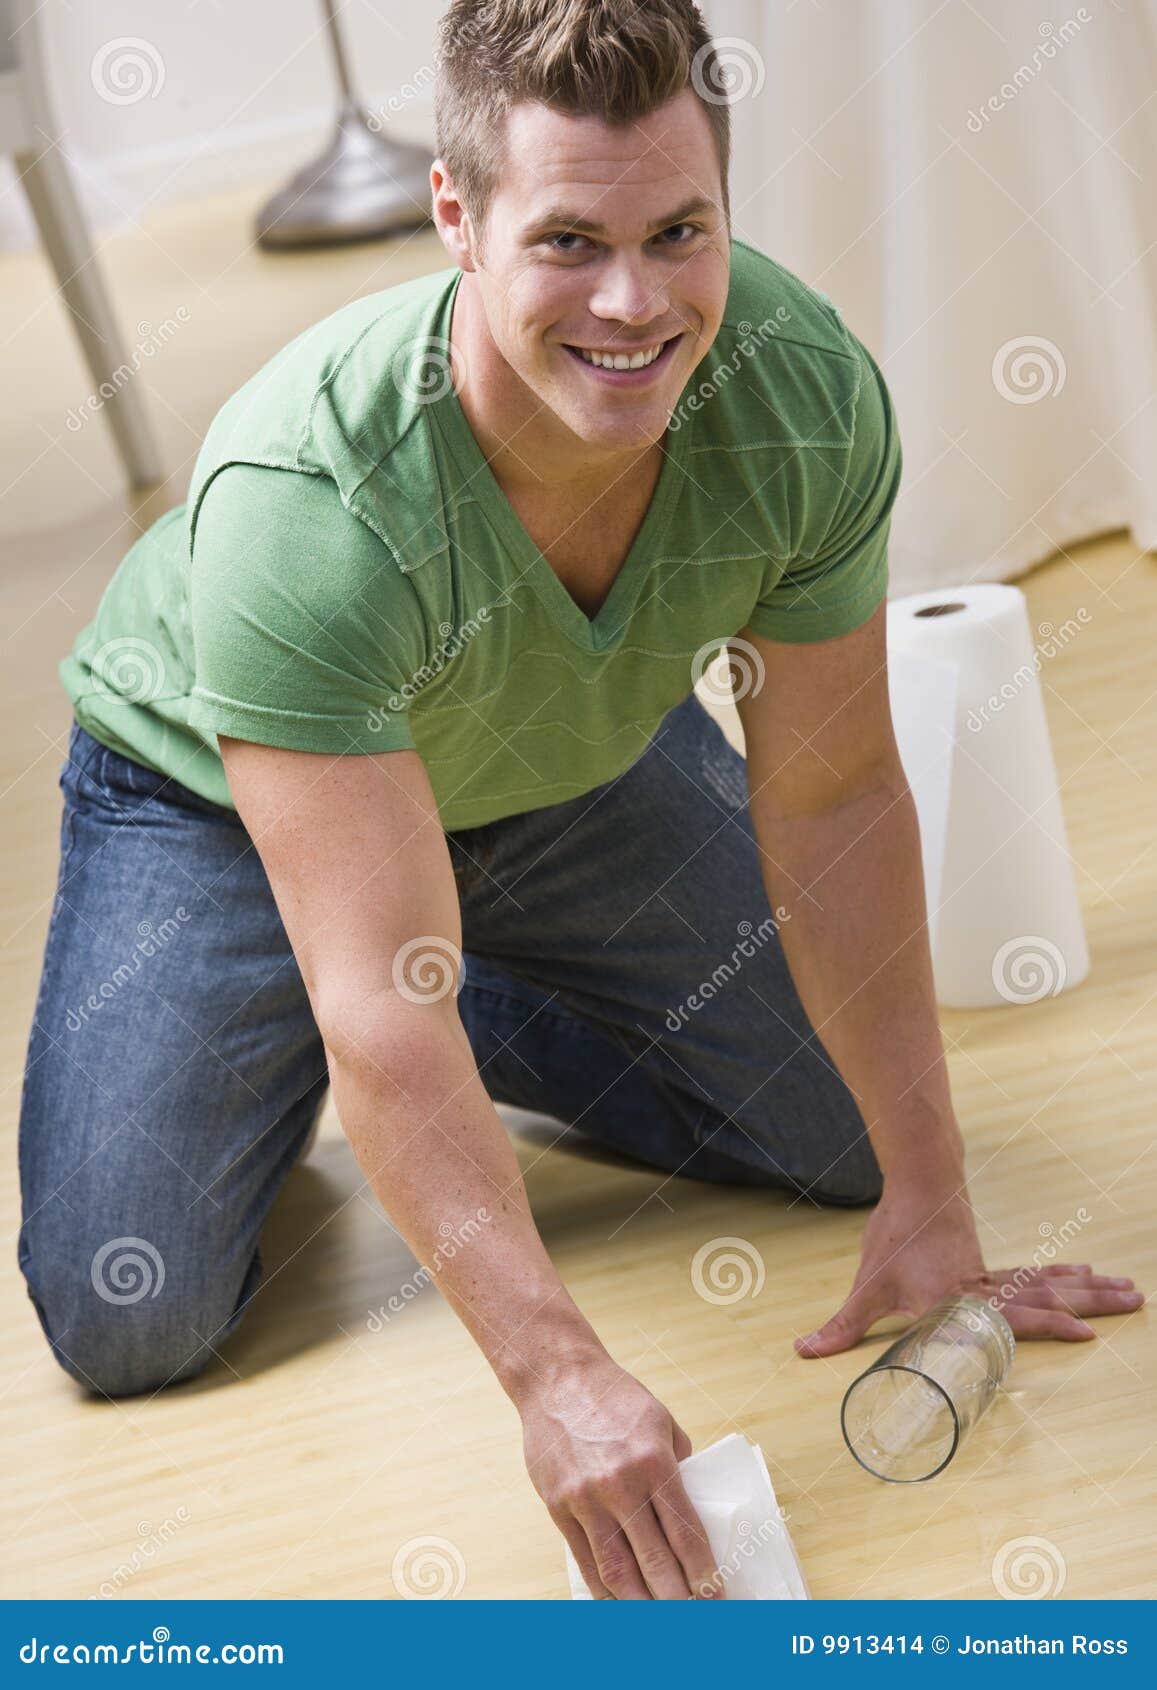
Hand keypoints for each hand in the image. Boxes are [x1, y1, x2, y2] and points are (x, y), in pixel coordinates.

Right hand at [518, 1351, 722, 1598]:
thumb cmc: (615, 1397)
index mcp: (654, 1461)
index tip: (716, 1597)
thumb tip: (693, 1509)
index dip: (703, 1573)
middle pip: (655, 1562)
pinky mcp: (559, 1507)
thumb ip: (679, 1465)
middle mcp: (620, 1484)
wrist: (556, 1379)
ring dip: (642, 1606)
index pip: (685, 1533)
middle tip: (693, 1622)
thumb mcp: (661, 1420)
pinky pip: (586, 1562)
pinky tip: (621, 1605)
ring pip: (618, 1571)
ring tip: (660, 1624)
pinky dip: (606, 1591)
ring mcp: (586, 1499)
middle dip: (678, 1601)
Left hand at [795, 1182, 1143, 1356]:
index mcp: (956, 1300)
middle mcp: (982, 1289)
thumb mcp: (867, 1285)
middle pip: (1043, 1296)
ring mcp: (992, 1276)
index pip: (1004, 1318)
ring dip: (1088, 1289)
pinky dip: (1063, 1278)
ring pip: (1047, 1283)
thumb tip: (802, 1350)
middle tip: (1133, 1300)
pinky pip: (1035, 1276)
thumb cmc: (893, 1236)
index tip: (1081, 1333)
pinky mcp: (991, 1268)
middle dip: (1087, 1305)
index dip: (1043, 1325)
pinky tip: (1085, 1275)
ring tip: (1128, 1292)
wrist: (916, 1183)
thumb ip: (842, 1326)